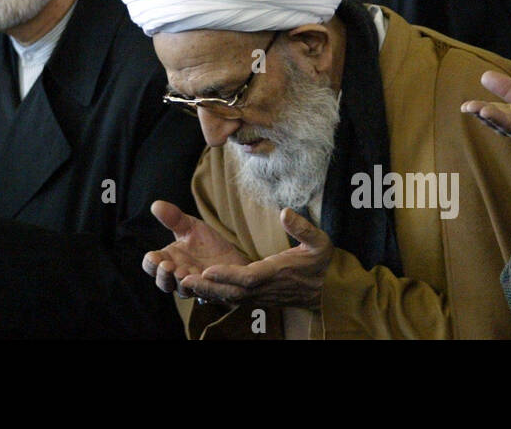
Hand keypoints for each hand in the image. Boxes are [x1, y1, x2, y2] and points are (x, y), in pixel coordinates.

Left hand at [145, 201, 333, 308]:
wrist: (327, 291)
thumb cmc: (321, 263)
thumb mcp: (320, 242)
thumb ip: (303, 228)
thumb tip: (285, 212)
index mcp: (277, 273)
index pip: (248, 278)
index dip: (228, 274)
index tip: (208, 269)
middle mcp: (265, 289)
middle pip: (232, 292)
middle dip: (208, 287)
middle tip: (184, 279)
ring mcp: (259, 296)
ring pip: (229, 297)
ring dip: (207, 291)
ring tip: (184, 282)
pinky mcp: (256, 298)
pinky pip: (232, 299)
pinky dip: (214, 294)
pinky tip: (197, 287)